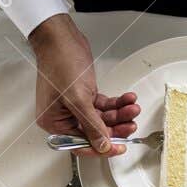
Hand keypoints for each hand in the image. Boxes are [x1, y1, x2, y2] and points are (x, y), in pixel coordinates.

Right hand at [28, 14, 138, 155]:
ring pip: (103, 118)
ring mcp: (75, 106)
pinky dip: (117, 103)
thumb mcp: (77, 99)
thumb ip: (92, 126)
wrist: (61, 38)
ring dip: (120, 114)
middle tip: (131, 124)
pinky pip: (104, 106)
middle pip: (95, 131)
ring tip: (132, 108)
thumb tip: (103, 146)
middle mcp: (64, 117)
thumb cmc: (60, 63)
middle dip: (116, 127)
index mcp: (54, 122)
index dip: (102, 148)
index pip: (81, 144)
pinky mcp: (84, 96)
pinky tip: (128, 99)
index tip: (119, 148)